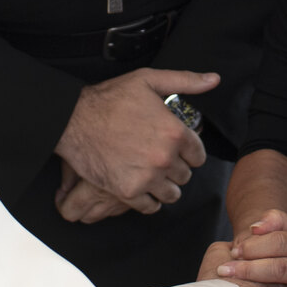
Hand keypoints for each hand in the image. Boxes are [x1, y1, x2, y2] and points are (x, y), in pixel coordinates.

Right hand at [54, 68, 216, 212]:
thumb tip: (214, 79)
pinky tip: (142, 186)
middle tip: (160, 159)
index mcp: (174, 132)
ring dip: (164, 186)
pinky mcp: (128, 191)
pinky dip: (148, 200)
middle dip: (175, 168)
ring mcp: (146, 177)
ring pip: (171, 194)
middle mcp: (165, 158)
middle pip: (185, 175)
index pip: (198, 155)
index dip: (188, 152)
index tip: (177, 149)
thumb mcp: (149, 80)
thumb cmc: (109, 99)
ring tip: (152, 174)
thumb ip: (186, 81)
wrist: (73, 120)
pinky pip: (150, 206)